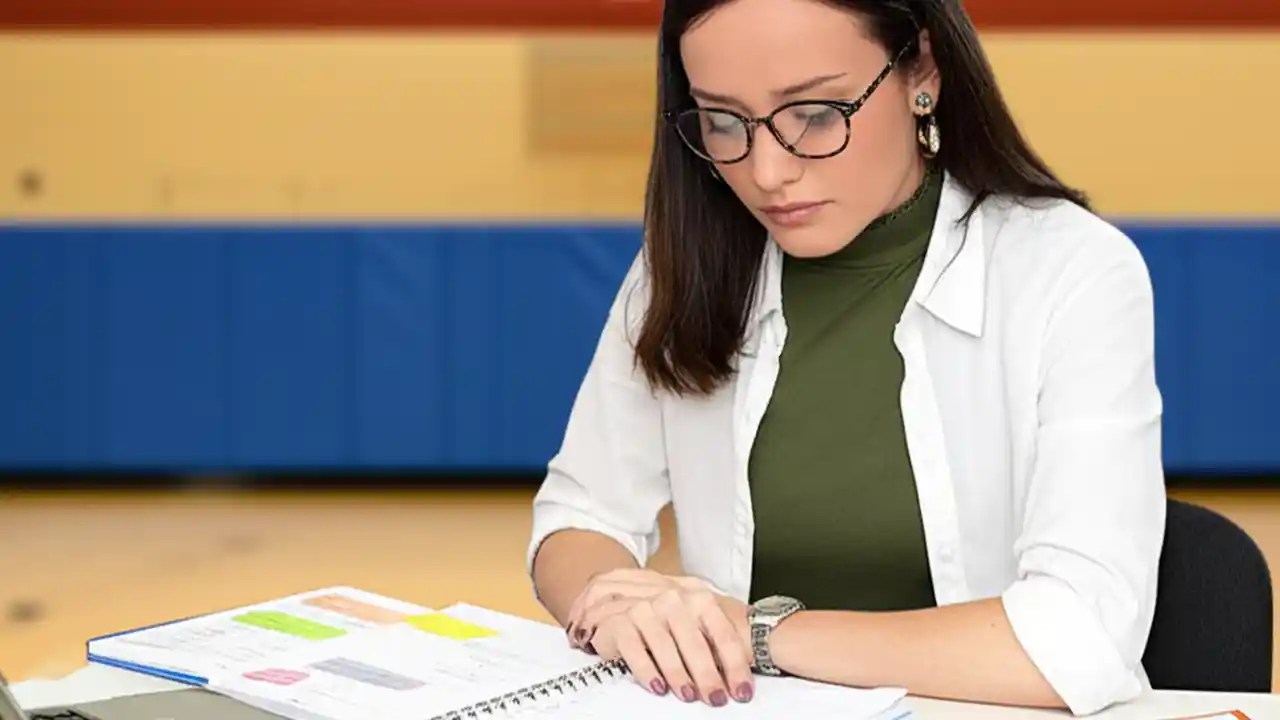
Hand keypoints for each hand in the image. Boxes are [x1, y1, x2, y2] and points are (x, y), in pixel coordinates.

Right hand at [564, 569, 754, 705]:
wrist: (618, 605)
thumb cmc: (665, 622)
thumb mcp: (696, 623)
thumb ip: (717, 641)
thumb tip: (744, 674)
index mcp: (698, 599)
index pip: (722, 633)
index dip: (735, 664)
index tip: (742, 690)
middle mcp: (672, 600)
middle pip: (695, 642)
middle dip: (708, 675)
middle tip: (717, 698)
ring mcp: (645, 610)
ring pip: (664, 645)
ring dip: (678, 674)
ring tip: (688, 695)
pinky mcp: (619, 622)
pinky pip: (634, 648)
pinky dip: (647, 670)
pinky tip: (657, 687)